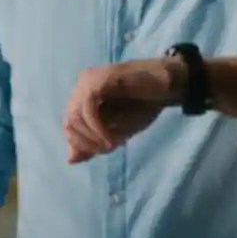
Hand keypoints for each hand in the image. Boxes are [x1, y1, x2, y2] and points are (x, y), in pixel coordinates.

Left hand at [62, 57, 186, 164]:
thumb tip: (70, 159)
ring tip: (112, 144)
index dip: (82, 144)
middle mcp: (82, 86)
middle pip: (69, 123)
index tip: (103, 151)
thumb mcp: (117, 130)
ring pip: (75, 117)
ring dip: (92, 138)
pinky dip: (98, 128)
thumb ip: (93, 142)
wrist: (167, 84)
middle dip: (87, 143)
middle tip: (109, 149)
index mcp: (83, 97)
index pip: (69, 126)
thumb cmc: (144, 105)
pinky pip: (88, 108)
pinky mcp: (99, 79)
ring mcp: (89, 80)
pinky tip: (112, 137)